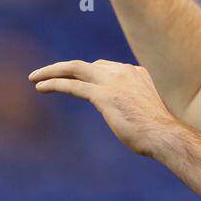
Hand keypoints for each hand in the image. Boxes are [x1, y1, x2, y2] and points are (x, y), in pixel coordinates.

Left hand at [29, 59, 177, 157]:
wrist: (165, 135)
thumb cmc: (159, 132)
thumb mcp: (147, 112)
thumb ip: (135, 106)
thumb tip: (131, 116)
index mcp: (137, 73)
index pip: (105, 67)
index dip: (87, 73)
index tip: (74, 80)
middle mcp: (124, 71)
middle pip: (87, 64)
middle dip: (63, 67)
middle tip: (45, 74)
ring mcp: (113, 81)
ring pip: (74, 68)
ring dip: (52, 71)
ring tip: (34, 78)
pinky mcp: (103, 94)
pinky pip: (72, 85)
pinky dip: (54, 84)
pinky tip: (40, 87)